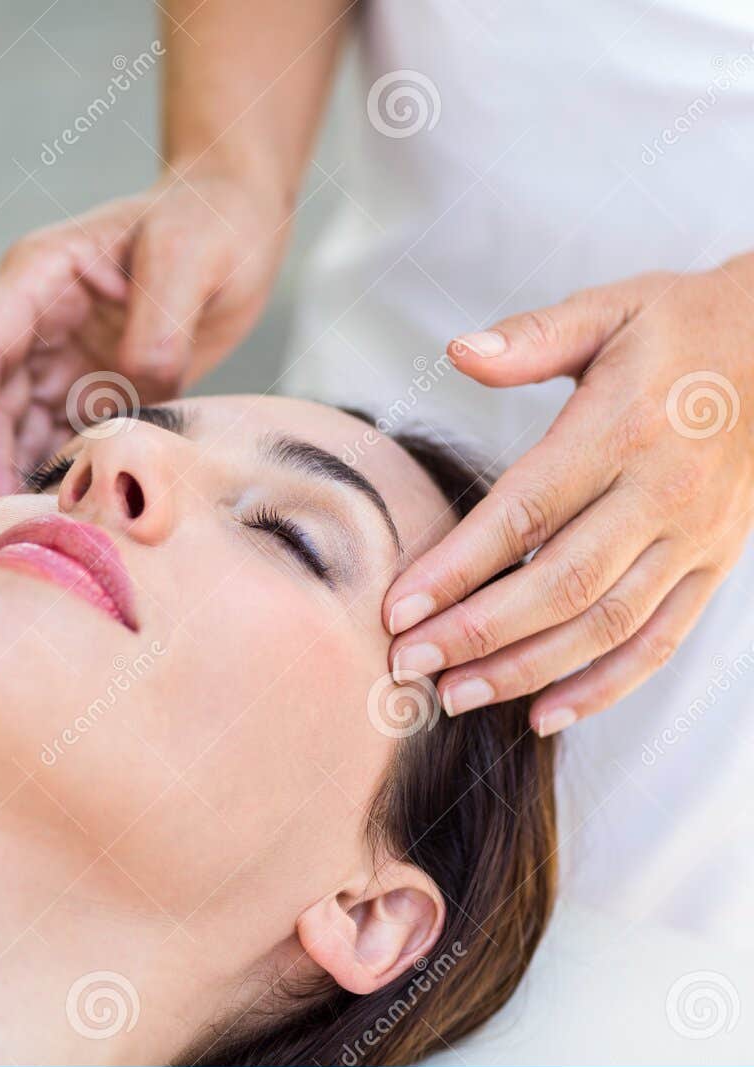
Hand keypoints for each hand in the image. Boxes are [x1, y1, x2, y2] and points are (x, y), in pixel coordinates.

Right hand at [0, 172, 289, 501]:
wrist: (241, 218)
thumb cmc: (215, 218)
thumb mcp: (193, 254)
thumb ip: (160, 322)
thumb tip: (138, 386)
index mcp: (42, 273)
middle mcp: (36, 316)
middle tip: (3, 523)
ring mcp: (59, 353)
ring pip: (16, 426)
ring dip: (17, 474)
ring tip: (36, 527)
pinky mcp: (89, 383)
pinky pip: (59, 436)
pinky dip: (58, 472)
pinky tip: (74, 510)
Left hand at [383, 261, 753, 734]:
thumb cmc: (678, 327)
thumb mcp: (609, 309)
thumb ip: (532, 337)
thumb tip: (460, 351)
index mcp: (624, 429)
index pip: (526, 513)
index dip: (457, 568)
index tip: (396, 608)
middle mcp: (663, 493)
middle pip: (561, 585)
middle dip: (476, 634)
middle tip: (406, 663)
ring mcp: (695, 537)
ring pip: (605, 625)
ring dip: (526, 670)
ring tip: (453, 696)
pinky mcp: (714, 566)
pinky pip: (659, 642)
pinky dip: (603, 687)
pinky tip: (543, 714)